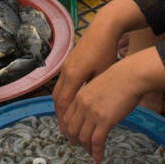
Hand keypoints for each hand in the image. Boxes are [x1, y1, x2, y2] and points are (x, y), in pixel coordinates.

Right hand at [53, 12, 119, 126]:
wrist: (103, 28)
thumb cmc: (106, 51)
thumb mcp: (104, 74)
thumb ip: (95, 92)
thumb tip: (92, 110)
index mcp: (74, 76)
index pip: (65, 104)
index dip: (66, 121)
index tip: (69, 134)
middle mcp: (65, 72)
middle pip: (58, 100)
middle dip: (61, 118)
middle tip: (66, 133)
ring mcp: (66, 67)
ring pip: (58, 92)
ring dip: (61, 108)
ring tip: (66, 122)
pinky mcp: (69, 63)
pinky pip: (62, 85)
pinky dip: (64, 98)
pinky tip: (70, 104)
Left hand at [60, 46, 164, 161]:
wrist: (132, 76)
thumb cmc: (121, 80)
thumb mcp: (98, 87)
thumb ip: (91, 99)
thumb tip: (92, 112)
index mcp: (79, 96)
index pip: (67, 118)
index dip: (69, 131)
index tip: (74, 137)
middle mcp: (82, 105)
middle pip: (72, 130)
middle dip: (76, 141)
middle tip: (82, 147)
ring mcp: (92, 113)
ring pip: (83, 137)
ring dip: (87, 148)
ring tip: (92, 153)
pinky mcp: (105, 120)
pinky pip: (97, 141)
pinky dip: (96, 152)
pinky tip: (98, 158)